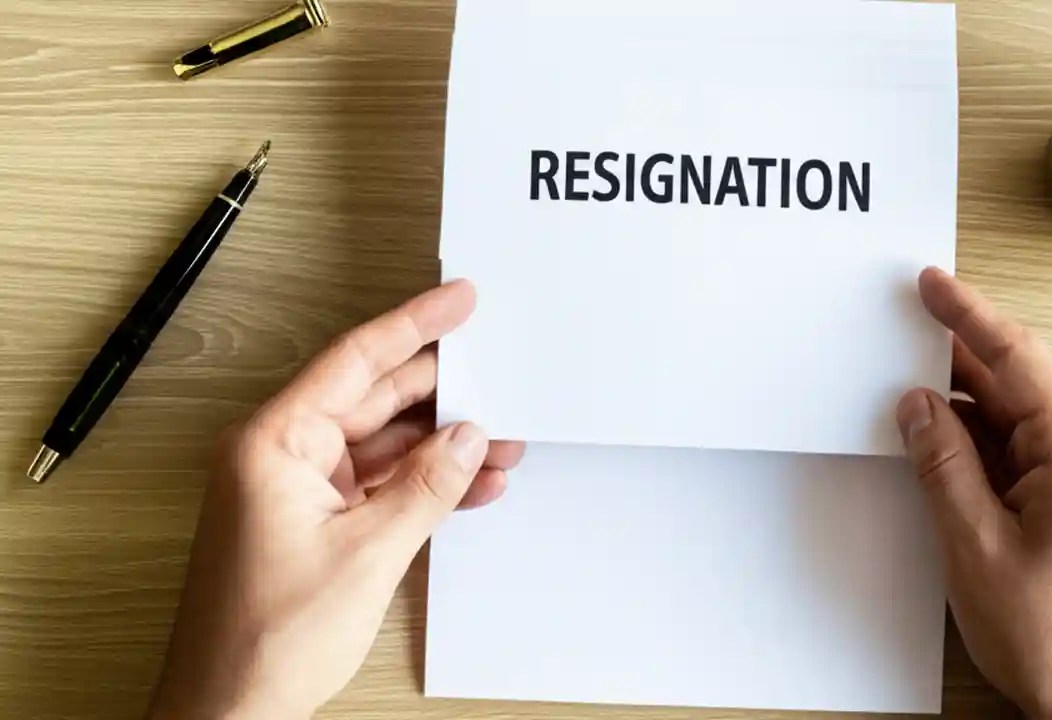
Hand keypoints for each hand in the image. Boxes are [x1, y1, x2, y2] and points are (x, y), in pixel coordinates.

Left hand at [148, 280, 524, 719]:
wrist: (231, 709)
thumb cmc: (264, 638)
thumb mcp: (367, 553)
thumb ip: (425, 487)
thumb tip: (468, 438)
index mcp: (275, 442)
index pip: (356, 361)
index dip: (414, 325)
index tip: (458, 300)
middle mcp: (284, 456)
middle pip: (376, 399)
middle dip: (442, 394)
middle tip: (498, 375)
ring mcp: (300, 489)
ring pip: (386, 445)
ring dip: (442, 448)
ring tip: (502, 442)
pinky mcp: (317, 521)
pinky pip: (380, 485)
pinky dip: (425, 486)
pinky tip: (472, 484)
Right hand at [897, 268, 1051, 719]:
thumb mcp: (974, 544)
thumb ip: (942, 465)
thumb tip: (917, 405)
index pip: (1020, 359)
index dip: (968, 315)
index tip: (931, 283)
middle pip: (1017, 386)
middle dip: (956, 362)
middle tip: (898, 336)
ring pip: (1015, 424)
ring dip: (961, 414)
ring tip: (903, 405)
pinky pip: (1020, 457)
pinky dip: (977, 449)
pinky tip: (937, 454)